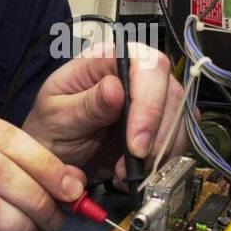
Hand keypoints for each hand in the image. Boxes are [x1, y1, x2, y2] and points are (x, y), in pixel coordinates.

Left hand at [21, 41, 187, 186]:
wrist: (54, 156)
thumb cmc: (50, 128)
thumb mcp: (57, 116)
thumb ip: (86, 104)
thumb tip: (115, 87)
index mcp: (107, 59)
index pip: (146, 65)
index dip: (148, 102)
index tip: (136, 142)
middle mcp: (135, 72)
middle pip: (171, 90)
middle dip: (159, 133)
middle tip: (137, 162)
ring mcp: (151, 97)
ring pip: (181, 116)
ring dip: (161, 151)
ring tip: (127, 172)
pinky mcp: (159, 123)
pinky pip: (179, 137)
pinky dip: (164, 160)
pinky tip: (136, 171)